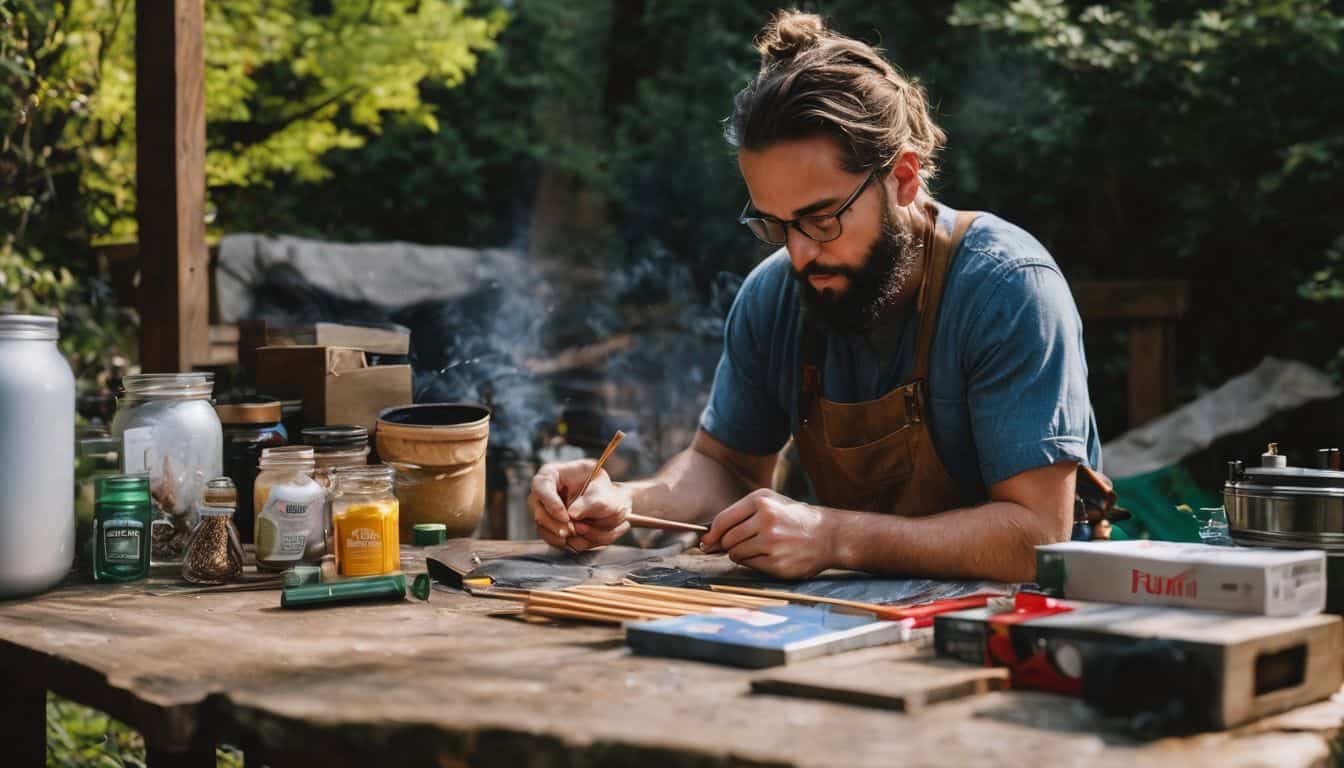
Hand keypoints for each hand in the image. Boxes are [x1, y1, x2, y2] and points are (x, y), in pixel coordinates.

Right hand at [528, 460, 632, 551]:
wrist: (609, 508)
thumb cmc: (604, 493)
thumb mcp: (603, 492)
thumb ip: (590, 502)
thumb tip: (572, 514)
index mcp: (553, 474)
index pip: (541, 486)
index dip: (551, 503)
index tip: (567, 516)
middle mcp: (544, 493)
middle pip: (538, 511)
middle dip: (556, 524)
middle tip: (574, 530)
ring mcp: (544, 511)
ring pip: (543, 528)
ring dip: (563, 536)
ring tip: (584, 531)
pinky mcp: (548, 527)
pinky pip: (550, 539)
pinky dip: (565, 542)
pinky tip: (580, 537)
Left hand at [699, 489, 835, 578]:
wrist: (829, 535)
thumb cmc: (793, 518)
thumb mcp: (770, 503)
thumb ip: (738, 515)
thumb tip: (707, 539)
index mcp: (761, 502)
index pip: (722, 520)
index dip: (711, 533)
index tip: (708, 540)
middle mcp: (766, 520)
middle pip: (727, 539)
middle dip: (729, 544)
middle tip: (743, 542)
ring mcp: (772, 543)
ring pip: (736, 554)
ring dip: (741, 553)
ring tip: (759, 547)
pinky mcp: (777, 563)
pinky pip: (750, 565)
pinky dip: (754, 562)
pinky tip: (769, 555)